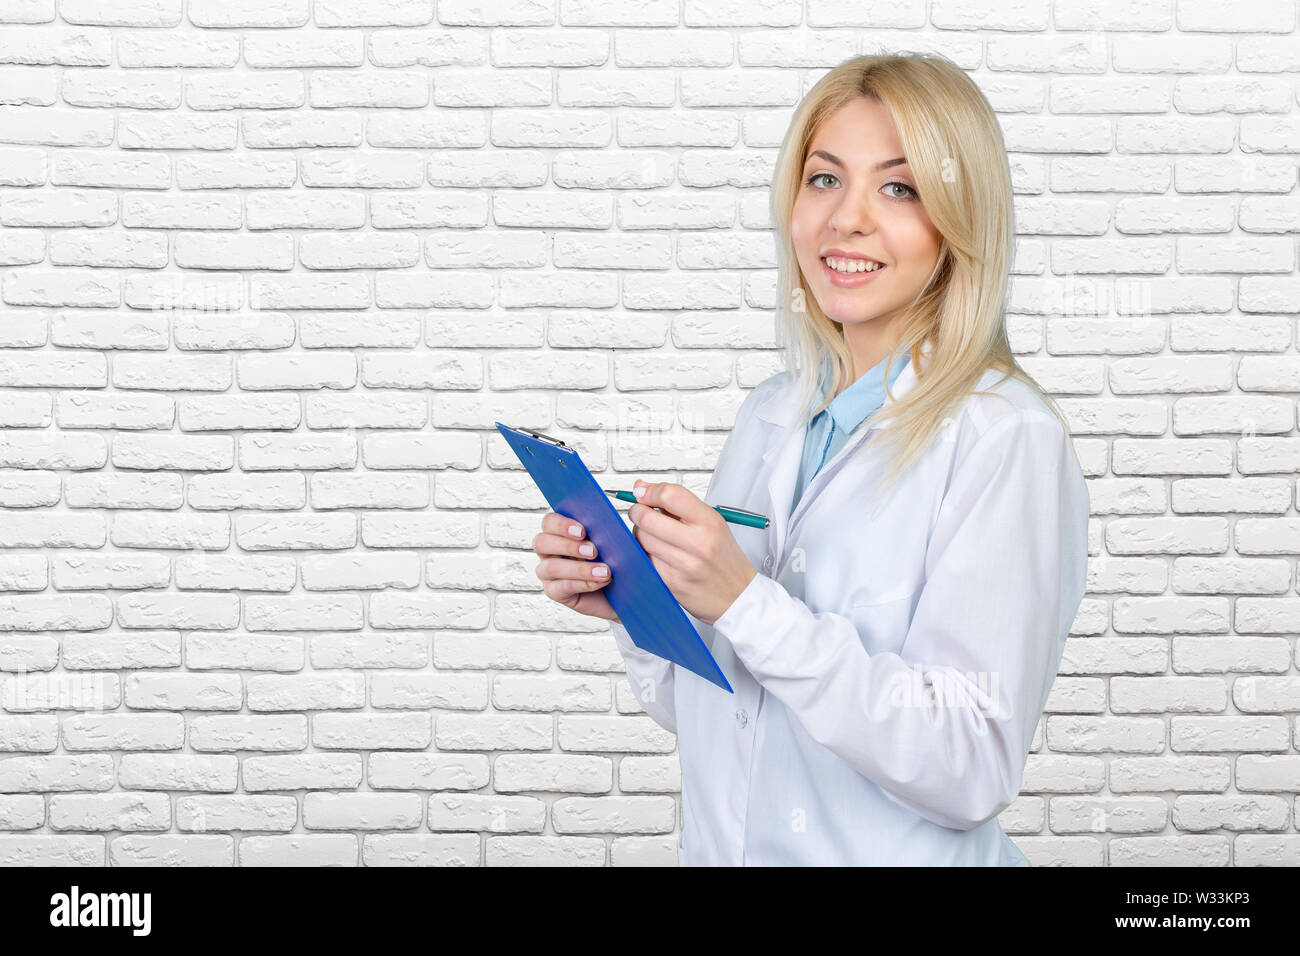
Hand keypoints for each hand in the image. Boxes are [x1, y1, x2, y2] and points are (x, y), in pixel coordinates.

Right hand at [533, 512, 619, 622]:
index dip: (561, 524)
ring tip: (604, 571)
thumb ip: (612, 528)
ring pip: (550, 567)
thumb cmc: (616, 562)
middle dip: (567, 546)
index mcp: (560, 532)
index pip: (549, 522)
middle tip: (593, 551)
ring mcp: (549, 573)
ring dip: (579, 568)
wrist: (624, 591)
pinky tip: (600, 582)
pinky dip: (583, 584)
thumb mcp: (616, 542)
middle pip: (541, 542)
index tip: (583, 531)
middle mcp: (550, 551)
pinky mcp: (555, 592)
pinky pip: (561, 588)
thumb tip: (619, 516)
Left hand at [627, 479, 756, 627]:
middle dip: (637, 512)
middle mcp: (698, 543)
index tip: (642, 493)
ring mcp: (683, 565)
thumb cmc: (725, 560)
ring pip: (642, 539)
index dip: (650, 491)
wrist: (738, 597)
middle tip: (639, 513)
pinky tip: (655, 554)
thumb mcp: (712, 525)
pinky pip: (645, 560)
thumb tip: (641, 489)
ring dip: (639, 534)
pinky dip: (644, 554)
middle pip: (648, 518)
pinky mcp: (671, 583)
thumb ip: (679, 505)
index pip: (671, 495)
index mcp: (710, 522)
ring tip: (652, 536)